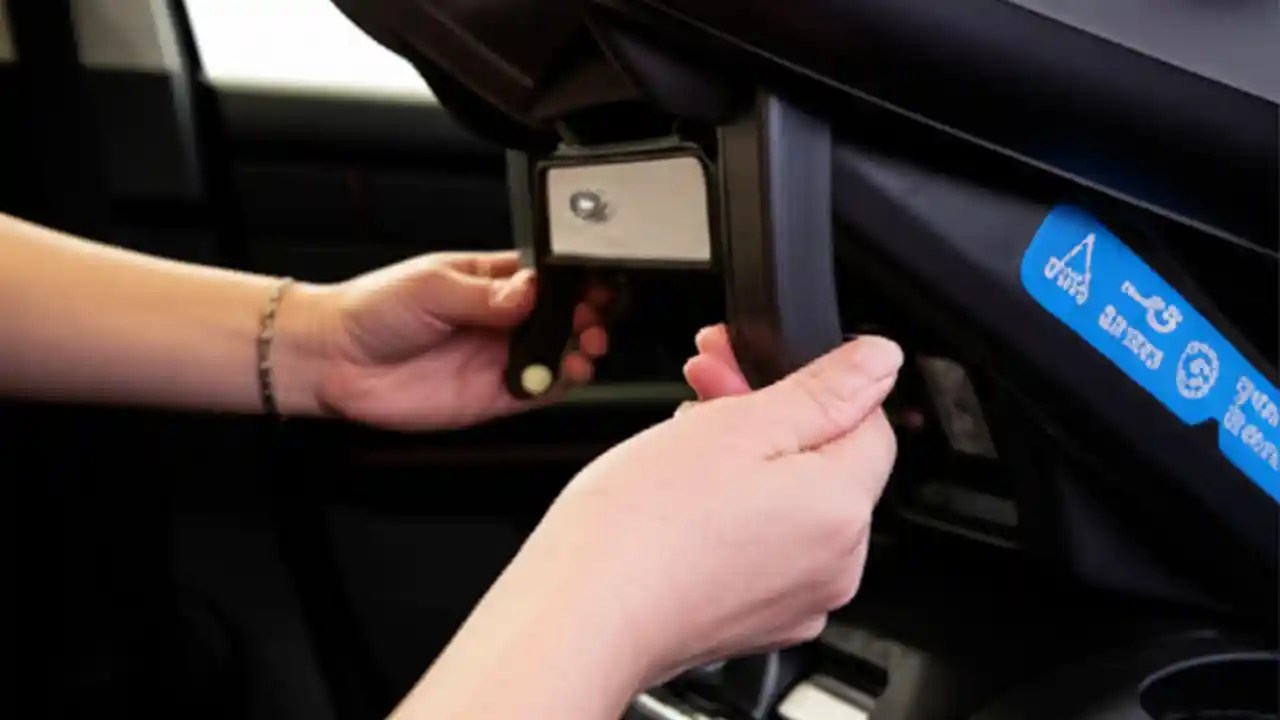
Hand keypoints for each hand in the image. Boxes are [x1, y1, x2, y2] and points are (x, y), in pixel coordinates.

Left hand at [306, 251, 608, 430]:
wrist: (335, 361)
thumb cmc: (373, 310)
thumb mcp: (430, 286)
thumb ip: (484, 293)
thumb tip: (529, 292)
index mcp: (495, 280)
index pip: (551, 277)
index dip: (577, 281)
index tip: (593, 285)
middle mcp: (505, 319)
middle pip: (566, 317)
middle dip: (589, 316)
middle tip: (591, 319)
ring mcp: (502, 357)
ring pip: (561, 354)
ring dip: (582, 350)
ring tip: (583, 347)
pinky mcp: (495, 395)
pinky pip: (540, 391)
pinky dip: (558, 384)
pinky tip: (560, 373)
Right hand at [510, 331, 902, 688]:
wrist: (579, 618)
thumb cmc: (641, 527)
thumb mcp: (739, 426)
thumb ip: (822, 390)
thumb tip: (881, 361)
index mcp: (842, 509)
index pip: (866, 420)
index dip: (806, 379)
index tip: (745, 362)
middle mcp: (834, 565)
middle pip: (822, 461)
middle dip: (766, 411)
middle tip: (702, 383)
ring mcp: (794, 600)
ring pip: (788, 502)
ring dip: (745, 458)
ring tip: (680, 439)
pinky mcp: (753, 621)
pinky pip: (761, 548)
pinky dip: (731, 514)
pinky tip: (681, 497)